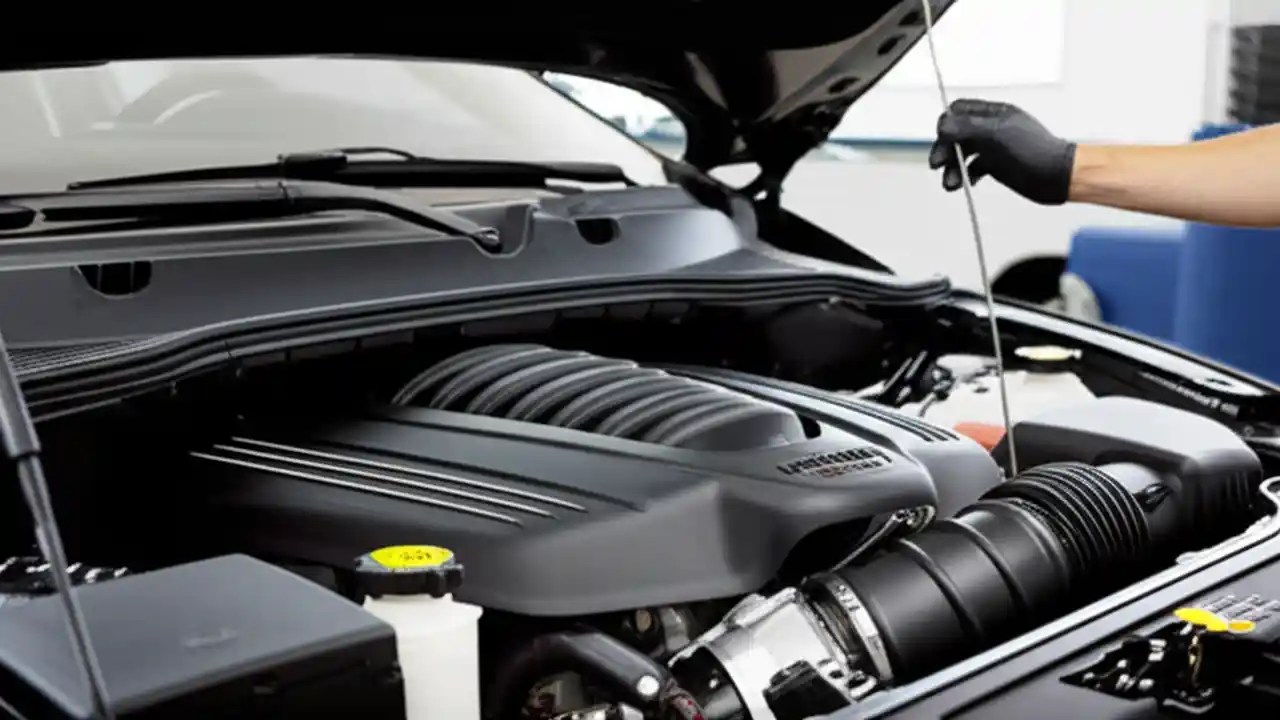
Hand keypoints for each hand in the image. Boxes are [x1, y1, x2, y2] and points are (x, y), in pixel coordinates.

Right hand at [929, 99, 1076, 204]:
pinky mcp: (996, 165)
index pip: (959, 110)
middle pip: (956, 133)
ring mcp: (993, 147)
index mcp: (993, 114)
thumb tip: (942, 125)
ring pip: (963, 153)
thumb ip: (967, 127)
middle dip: (945, 149)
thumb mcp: (997, 135)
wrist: (1057, 177)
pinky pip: (973, 167)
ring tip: (952, 184)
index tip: (942, 139)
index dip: (946, 124)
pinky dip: (966, 175)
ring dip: (953, 167)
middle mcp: (991, 128)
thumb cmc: (1035, 152)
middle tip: (938, 164)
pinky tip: (968, 182)